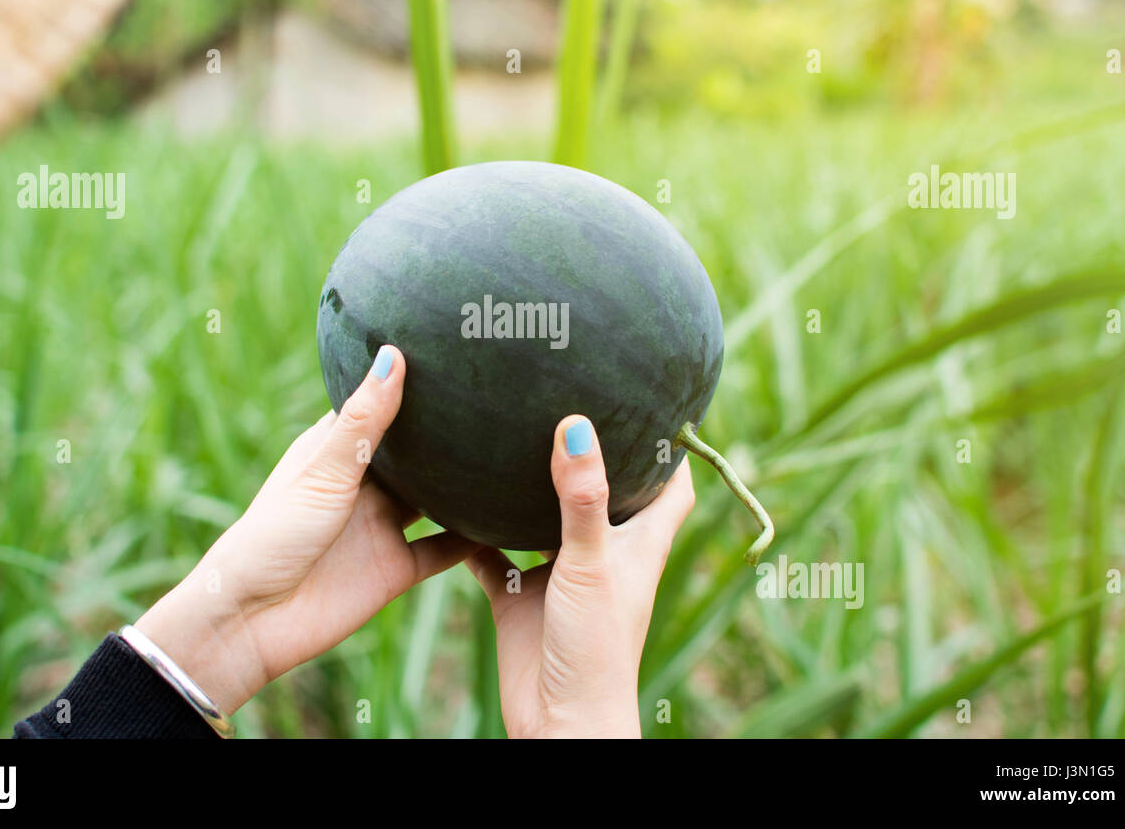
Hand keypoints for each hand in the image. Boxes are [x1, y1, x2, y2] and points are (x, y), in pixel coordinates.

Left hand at [136, 345, 476, 714]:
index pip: (380, 408)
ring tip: (515, 454)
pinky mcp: (397, 568)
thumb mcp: (324, 470)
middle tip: (500, 398)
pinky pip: (447, 548)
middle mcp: (364, 487)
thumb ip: (365, 420)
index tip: (453, 355)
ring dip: (468, 484)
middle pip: (416, 455)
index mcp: (337, 454)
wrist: (252, 622)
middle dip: (450, 434)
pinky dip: (476, 536)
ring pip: (438, 499)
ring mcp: (382, 527)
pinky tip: (510, 518)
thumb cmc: (271, 536)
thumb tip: (394, 354)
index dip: (412, 386)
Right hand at [466, 415, 695, 737]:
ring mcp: (559, 576)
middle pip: (604, 493)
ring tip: (505, 439)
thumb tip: (575, 426)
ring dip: (527, 490)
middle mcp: (602, 553)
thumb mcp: (592, 562)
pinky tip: (452, 502)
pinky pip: (493, 557)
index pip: (671, 486)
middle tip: (565, 402)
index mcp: (640, 544)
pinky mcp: (519, 598)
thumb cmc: (595, 648)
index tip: (656, 403)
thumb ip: (582, 496)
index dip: (672, 447)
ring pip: (543, 520)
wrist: (558, 723)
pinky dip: (475, 535)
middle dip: (591, 454)